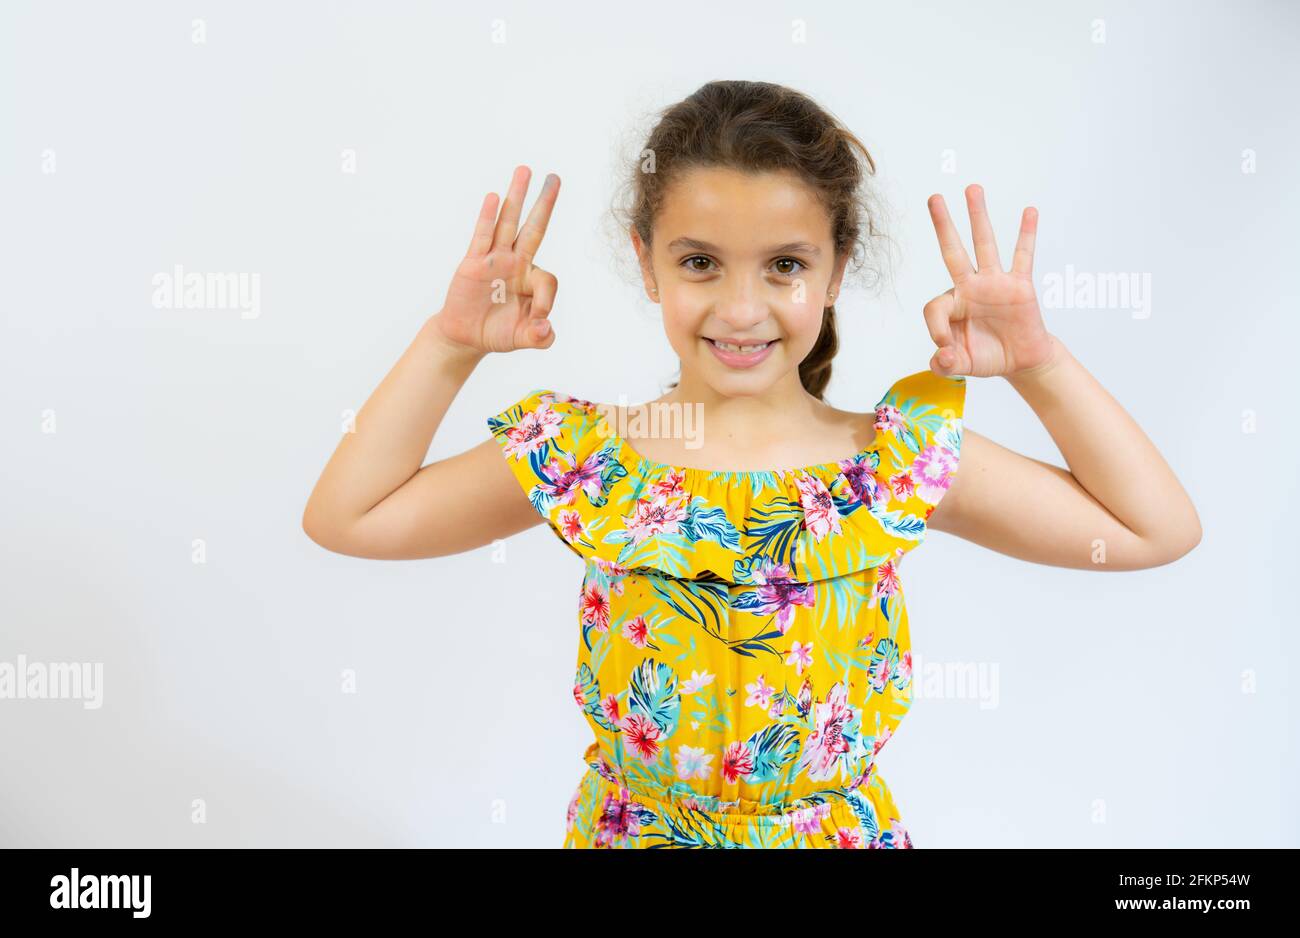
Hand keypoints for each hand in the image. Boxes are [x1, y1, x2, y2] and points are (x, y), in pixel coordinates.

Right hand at [429, 165, 560, 354]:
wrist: (466, 337)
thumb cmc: (498, 334)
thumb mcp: (523, 339)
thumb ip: (539, 337)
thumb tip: (545, 328)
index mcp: (532, 280)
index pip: (547, 279)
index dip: (546, 299)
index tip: (539, 319)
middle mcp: (516, 263)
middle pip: (534, 228)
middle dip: (545, 204)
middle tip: (555, 178)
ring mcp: (495, 260)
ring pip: (508, 223)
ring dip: (517, 197)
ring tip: (525, 170)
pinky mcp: (473, 263)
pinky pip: (482, 237)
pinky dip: (488, 218)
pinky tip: (493, 197)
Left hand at [922, 184, 1058, 378]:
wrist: (1020, 361)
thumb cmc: (986, 358)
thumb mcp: (960, 366)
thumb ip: (945, 364)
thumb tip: (942, 356)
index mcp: (952, 305)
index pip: (935, 306)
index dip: (935, 328)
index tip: (945, 348)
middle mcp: (970, 287)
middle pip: (953, 251)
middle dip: (943, 226)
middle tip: (933, 198)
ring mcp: (995, 283)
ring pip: (984, 245)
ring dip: (978, 217)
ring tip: (972, 189)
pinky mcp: (1020, 285)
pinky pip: (1023, 256)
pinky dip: (1026, 234)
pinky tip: (1029, 211)